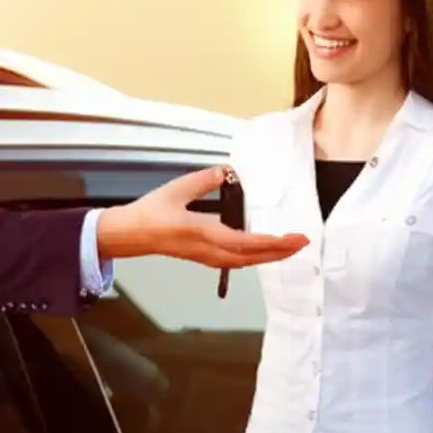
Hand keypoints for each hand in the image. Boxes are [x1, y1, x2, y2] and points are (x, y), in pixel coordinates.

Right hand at [96, 166, 308, 266]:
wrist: (130, 235)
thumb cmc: (150, 214)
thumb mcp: (176, 189)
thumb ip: (203, 180)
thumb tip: (226, 170)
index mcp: (204, 234)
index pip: (247, 242)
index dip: (274, 243)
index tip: (295, 238)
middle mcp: (209, 250)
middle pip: (253, 258)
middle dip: (280, 252)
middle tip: (302, 243)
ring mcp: (206, 257)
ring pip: (245, 262)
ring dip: (269, 256)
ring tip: (287, 247)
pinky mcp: (203, 257)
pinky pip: (235, 261)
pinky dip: (254, 257)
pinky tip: (260, 250)